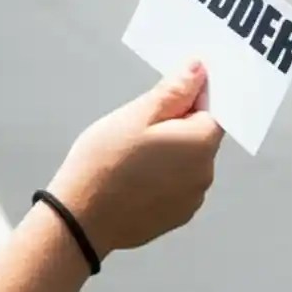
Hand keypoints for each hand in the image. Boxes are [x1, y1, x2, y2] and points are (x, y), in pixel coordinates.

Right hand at [46, 62, 223, 257]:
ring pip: (187, 163)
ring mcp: (192, 199)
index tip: (166, 98)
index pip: (214, 110)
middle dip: (176, 127)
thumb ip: (174, 90)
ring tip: (131, 157)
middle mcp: (206, 173)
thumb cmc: (105, 163)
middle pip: (200, 137)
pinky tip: (133, 179)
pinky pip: (176, 186)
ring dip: (169, 154)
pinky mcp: (176, 216)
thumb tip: (200, 69)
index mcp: (202, 143)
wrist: (77, 221)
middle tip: (139, 130)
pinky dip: (162, 179)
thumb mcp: (137, 115)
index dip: (191, 99)